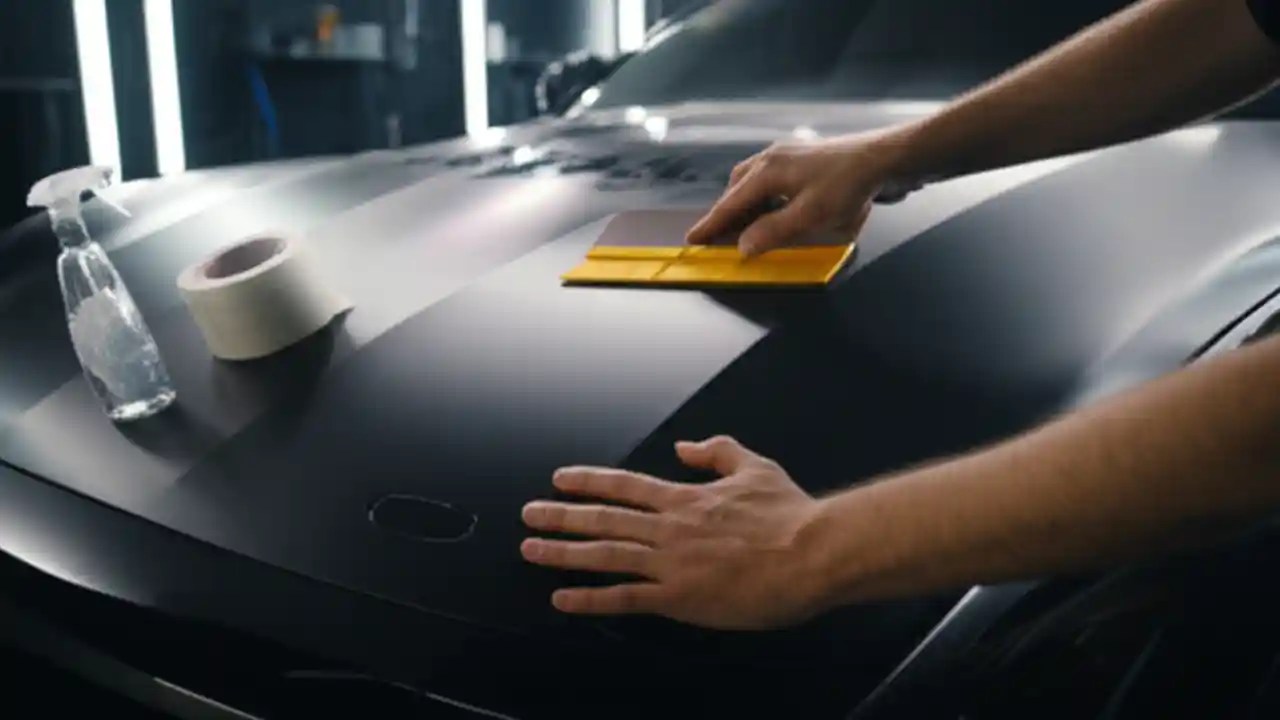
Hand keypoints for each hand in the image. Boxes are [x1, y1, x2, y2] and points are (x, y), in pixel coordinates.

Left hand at [521, 436, 828, 629]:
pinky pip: (624, 598)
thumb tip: (687, 446)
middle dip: (561, 516)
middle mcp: (670, 528)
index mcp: (686, 498)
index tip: (560, 480)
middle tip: (529, 515)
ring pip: (604, 554)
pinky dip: (590, 598)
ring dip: (563, 553)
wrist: (812, 553)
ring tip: (531, 550)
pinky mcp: (679, 598)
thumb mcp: (754, 466)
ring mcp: (670, 563)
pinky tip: (563, 599)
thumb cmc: (789, 514)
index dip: (588, 481)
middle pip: (603, 518)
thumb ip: (717, 452)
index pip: (625, 485)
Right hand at [685, 128, 918, 256]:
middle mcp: (772, 158)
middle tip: (716, 236)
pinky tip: (773, 207)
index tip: (693, 239)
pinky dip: (761, 195)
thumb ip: (773, 231)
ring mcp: (789, 155)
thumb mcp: (810, 216)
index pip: (730, 203)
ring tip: (743, 225)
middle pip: (737, 188)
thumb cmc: (848, 186)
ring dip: (743, 203)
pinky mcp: (805, 158)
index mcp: (767, 172)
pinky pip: (770, 177)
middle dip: (725, 212)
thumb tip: (742, 245)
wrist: (885, 157)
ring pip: (752, 180)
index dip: (711, 224)